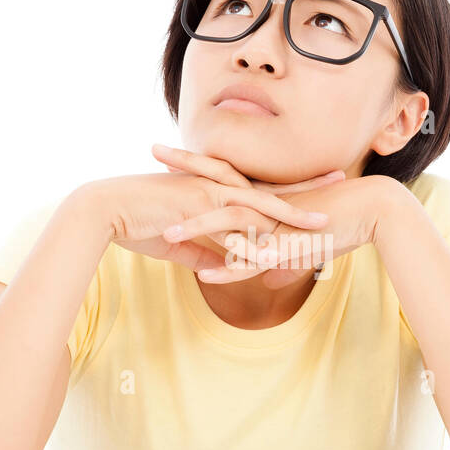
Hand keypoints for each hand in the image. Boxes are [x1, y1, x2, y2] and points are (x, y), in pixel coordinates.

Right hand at [80, 170, 331, 275]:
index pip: (263, 189)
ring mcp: (207, 197)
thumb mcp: (179, 244)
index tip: (323, 184)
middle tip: (343, 180)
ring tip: (320, 224)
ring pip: (258, 206)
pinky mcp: (193, 212)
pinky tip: (275, 255)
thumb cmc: (138, 223)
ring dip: (289, 216)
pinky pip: (229, 229)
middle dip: (308, 188)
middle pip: (271, 189)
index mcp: (216, 190)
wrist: (106, 211)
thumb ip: (203, 253)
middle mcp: (217, 188)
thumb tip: (217, 269)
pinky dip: (252, 243)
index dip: (294, 189)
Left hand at [156, 162, 394, 283]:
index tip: (167, 154)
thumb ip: (282, 263)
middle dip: (184, 168)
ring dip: (195, 228)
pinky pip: (253, 257)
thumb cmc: (344, 224)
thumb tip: (269, 282)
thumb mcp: (305, 248)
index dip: (195, 164)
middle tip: (153, 151)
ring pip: (228, 223)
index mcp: (265, 198)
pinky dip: (229, 268)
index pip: (223, 176)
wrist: (375, 212)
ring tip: (163, 231)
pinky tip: (205, 274)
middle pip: (218, 183)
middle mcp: (266, 203)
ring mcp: (275, 222)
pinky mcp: (288, 244)